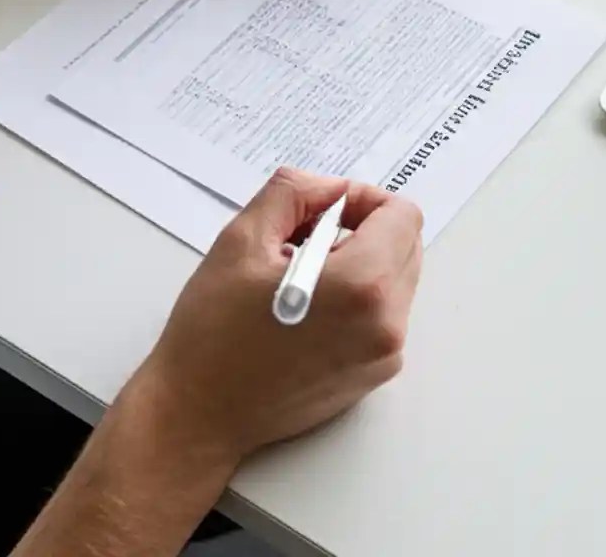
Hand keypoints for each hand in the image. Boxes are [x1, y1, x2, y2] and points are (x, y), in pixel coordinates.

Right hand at [133, 167, 423, 462]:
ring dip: (362, 267)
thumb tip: (332, 189)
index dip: (363, 201)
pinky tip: (309, 313)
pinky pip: (384, 317)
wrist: (198, 415)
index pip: (402, 215)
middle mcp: (386, 323)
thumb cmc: (212, 334)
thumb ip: (294, 194)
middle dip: (365, 232)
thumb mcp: (241, 240)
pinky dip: (358, 302)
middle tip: (308, 242)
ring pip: (398, 282)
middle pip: (407, 246)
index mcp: (363, 285)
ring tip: (304, 280)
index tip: (325, 213)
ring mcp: (385, 355)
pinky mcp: (375, 376)